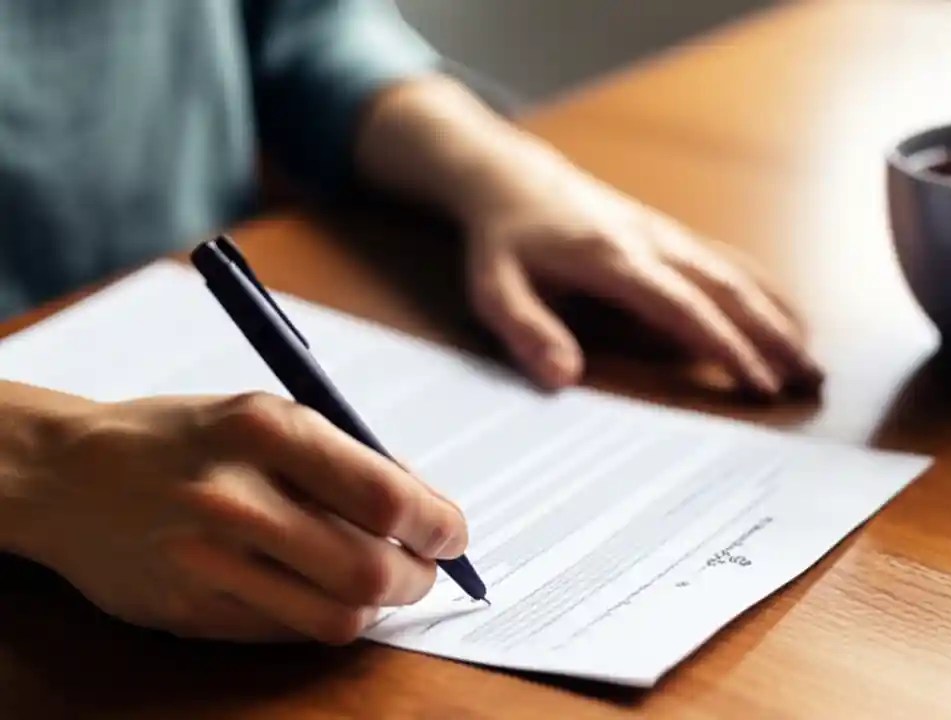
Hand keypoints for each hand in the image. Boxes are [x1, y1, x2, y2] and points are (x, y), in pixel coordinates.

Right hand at [13, 392, 466, 643]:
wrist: (67, 475)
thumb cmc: (189, 439)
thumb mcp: (266, 415)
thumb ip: (345, 460)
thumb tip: (428, 510)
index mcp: (266, 429)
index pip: (385, 497)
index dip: (438, 524)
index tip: (453, 533)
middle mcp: (236, 497)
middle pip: (369, 570)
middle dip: (419, 577)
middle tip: (426, 569)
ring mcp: (207, 561)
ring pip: (336, 617)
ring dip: (377, 608)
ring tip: (380, 585)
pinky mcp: (188, 611)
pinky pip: (287, 634)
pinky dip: (323, 619)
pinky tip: (322, 594)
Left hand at [461, 148, 824, 393]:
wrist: (513, 176)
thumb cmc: (503, 240)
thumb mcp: (493, 287)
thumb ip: (527, 330)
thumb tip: (563, 378)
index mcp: (614, 260)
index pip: (683, 308)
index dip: (726, 347)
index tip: (760, 385)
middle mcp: (654, 244)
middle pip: (728, 290)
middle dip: (774, 336)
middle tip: (812, 380)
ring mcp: (668, 235)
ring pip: (738, 273)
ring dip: (780, 315)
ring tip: (815, 359)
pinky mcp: (672, 233)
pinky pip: (729, 260)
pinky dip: (766, 288)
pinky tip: (791, 315)